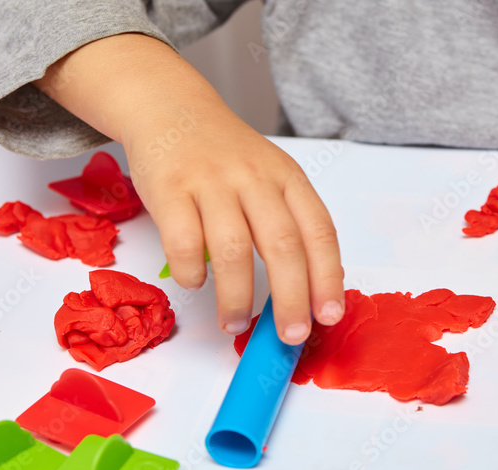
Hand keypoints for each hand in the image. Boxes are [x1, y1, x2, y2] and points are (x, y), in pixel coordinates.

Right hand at [36, 34, 343, 342]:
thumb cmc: (225, 155)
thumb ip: (288, 223)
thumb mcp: (269, 176)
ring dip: (237, 296)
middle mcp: (254, 178)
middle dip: (291, 298)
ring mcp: (211, 182)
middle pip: (282, 245)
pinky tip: (196, 283)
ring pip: (232, 249)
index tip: (328, 315)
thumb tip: (309, 292)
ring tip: (235, 323)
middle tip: (291, 335)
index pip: (318, 232)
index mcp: (288, 178)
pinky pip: (183, 241)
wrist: (169, 106)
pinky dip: (191, 271)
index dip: (327, 277)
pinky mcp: (169, 189)